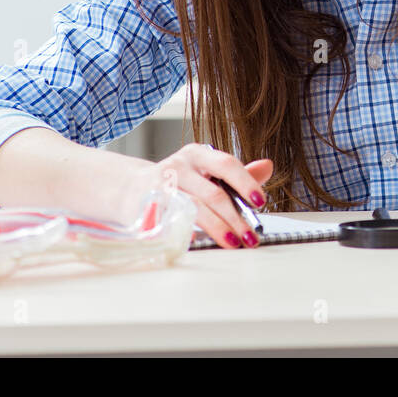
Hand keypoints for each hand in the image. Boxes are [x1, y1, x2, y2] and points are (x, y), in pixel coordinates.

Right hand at [131, 143, 273, 249]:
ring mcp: (160, 187)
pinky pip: (171, 222)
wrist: (129, 189)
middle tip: (250, 236)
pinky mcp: (146, 207)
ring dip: (217, 228)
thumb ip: (236, 174)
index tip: (261, 202)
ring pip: (194, 209)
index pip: (226, 164)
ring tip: (234, 242)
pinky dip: (188, 233)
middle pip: (212, 193)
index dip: (246, 183)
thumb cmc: (178, 182)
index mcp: (197, 154)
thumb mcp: (205, 172)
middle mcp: (178, 166)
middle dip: (235, 217)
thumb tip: (268, 166)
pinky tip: (200, 242)